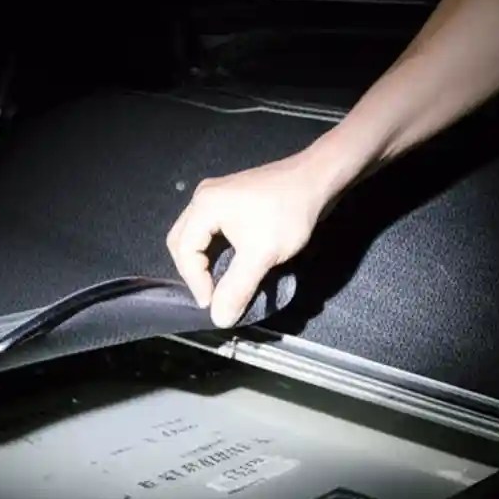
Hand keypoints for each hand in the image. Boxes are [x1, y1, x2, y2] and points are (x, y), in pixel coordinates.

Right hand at [165, 130, 365, 326]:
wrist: (317, 179)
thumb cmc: (287, 214)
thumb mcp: (261, 255)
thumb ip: (237, 289)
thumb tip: (219, 319)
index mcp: (204, 206)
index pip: (184, 251)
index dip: (195, 282)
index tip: (214, 303)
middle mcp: (203, 196)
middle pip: (181, 240)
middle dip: (192, 271)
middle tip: (210, 293)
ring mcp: (216, 194)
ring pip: (195, 233)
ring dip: (202, 260)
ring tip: (216, 281)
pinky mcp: (231, 197)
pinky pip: (209, 227)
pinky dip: (212, 248)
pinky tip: (227, 261)